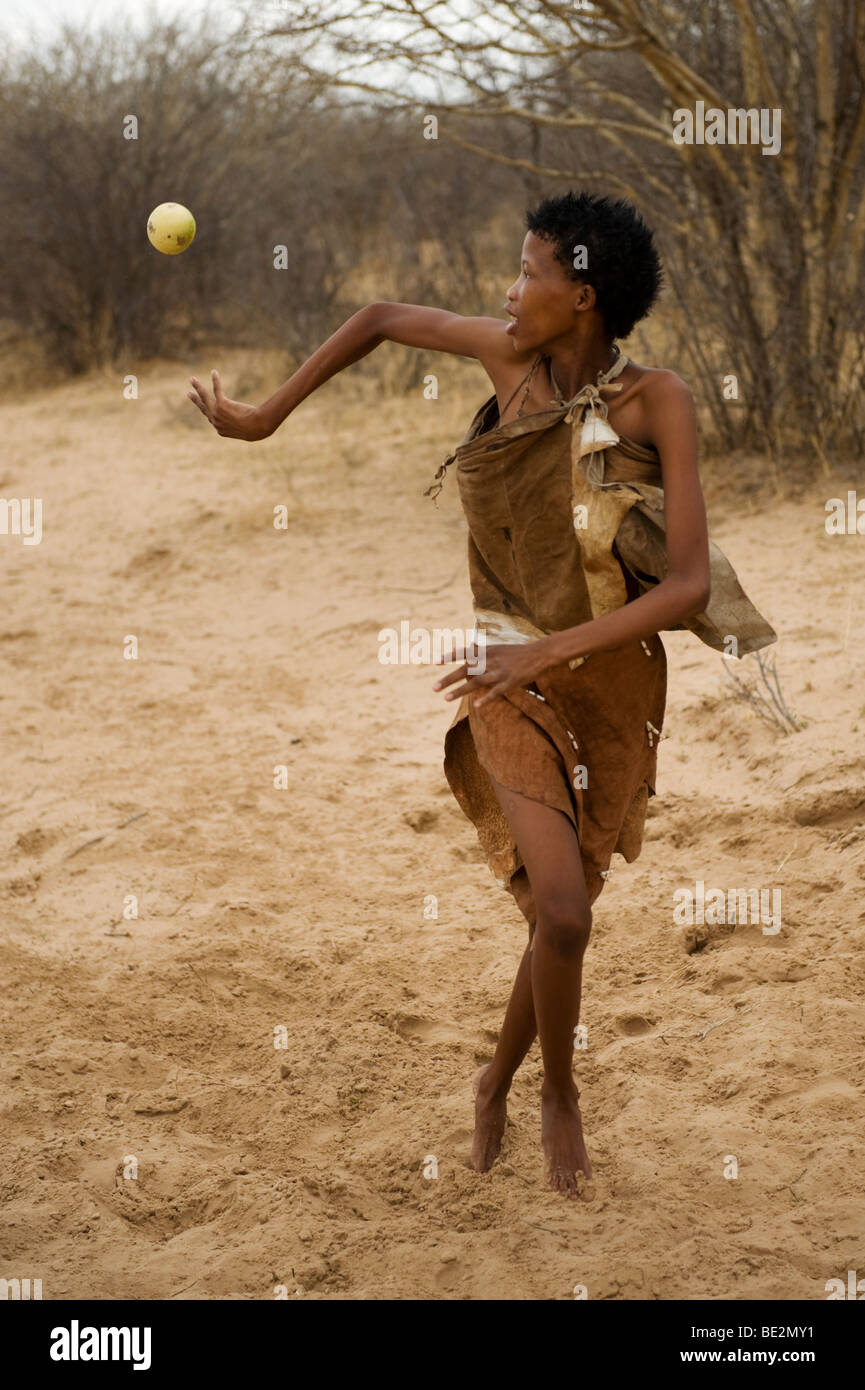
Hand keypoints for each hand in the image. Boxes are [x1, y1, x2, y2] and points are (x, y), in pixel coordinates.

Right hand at [187, 369, 269, 439]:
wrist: (256, 428)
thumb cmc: (253, 429)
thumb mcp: (244, 430)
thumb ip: (239, 426)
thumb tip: (245, 422)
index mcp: (220, 429)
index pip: (211, 417)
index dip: (209, 411)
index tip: (204, 405)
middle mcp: (215, 421)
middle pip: (202, 407)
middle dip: (195, 399)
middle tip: (188, 393)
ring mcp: (217, 413)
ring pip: (204, 397)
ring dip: (197, 387)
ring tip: (191, 379)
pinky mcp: (222, 404)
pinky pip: (216, 389)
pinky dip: (215, 380)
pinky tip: (213, 372)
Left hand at [432, 638, 557, 706]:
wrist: (540, 653)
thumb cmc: (517, 652)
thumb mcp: (497, 648)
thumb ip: (481, 652)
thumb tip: (466, 653)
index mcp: (487, 651)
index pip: (464, 652)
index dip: (450, 656)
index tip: (435, 662)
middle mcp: (490, 660)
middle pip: (465, 670)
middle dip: (448, 679)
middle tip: (433, 688)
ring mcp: (500, 672)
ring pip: (477, 682)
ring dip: (460, 691)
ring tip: (446, 698)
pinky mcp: (511, 682)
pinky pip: (496, 692)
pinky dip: (486, 698)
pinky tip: (476, 706)